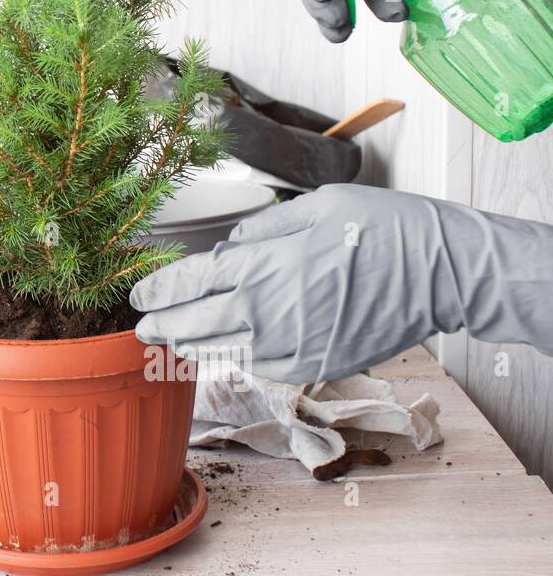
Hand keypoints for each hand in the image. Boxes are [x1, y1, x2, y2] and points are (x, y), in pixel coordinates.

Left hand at [130, 184, 552, 383]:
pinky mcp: (311, 367)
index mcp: (260, 267)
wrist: (439, 274)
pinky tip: (220, 352)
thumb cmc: (380, 228)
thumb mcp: (311, 207)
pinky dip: (231, 359)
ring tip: (170, 340)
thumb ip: (259, 231)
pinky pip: (256, 366)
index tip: (136, 297)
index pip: (189, 283)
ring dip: (190, 347)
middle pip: (194, 325)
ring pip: (220, 353)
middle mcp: (265, 312)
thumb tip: (227, 249)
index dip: (157, 292)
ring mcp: (288, 346)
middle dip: (163, 325)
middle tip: (143, 327)